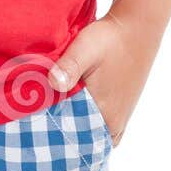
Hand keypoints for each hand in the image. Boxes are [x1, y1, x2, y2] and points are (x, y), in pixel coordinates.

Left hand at [47, 11, 160, 147]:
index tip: (34, 134)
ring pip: (93, 138)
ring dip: (76, 134)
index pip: (74, 140)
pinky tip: (75, 120)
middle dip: (62, 139)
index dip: (53, 138)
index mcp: (105, 113)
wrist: (137, 28)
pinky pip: (104, 132)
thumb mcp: (85, 48)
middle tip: (37, 133)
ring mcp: (120, 118)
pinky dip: (89, 130)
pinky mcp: (122, 110)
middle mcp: (114, 123)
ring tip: (52, 127)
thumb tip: (52, 83)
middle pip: (83, 142)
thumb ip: (69, 66)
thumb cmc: (109, 39)